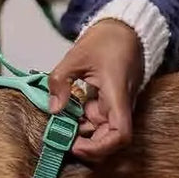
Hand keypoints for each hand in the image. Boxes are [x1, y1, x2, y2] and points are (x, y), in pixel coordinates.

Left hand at [47, 19, 143, 161]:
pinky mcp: (111, 103)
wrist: (125, 30)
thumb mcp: (75, 57)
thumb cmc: (105, 40)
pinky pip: (99, 120)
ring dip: (83, 134)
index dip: (100, 148)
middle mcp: (121, 105)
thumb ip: (61, 82)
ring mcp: (117, 105)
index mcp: (117, 95)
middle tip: (62, 139)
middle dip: (87, 145)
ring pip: (103, 131)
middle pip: (111, 139)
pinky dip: (83, 122)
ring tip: (60, 125)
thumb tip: (53, 109)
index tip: (76, 146)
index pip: (121, 134)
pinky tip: (68, 114)